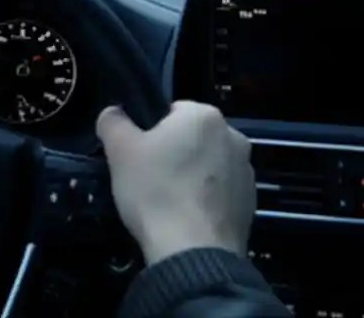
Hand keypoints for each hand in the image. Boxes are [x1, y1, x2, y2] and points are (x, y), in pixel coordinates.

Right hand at [97, 101, 254, 264]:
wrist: (193, 251)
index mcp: (204, 114)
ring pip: (207, 165)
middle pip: (192, 138)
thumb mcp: (120, 151)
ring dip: (191, 176)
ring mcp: (246, 171)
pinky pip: (220, 192)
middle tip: (149, 179)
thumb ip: (113, 121)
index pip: (170, 111)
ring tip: (168, 203)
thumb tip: (113, 113)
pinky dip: (204, 200)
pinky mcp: (250, 202)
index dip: (149, 132)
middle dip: (173, 153)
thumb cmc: (156, 191)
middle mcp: (233, 135)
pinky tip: (187, 218)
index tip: (138, 156)